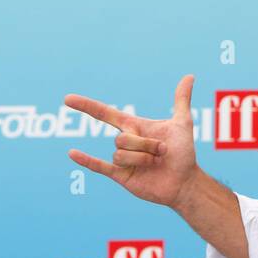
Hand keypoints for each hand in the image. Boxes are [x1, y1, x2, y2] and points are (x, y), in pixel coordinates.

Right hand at [64, 74, 197, 208]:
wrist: (186, 181)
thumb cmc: (183, 153)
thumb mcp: (183, 123)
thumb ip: (181, 100)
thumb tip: (189, 76)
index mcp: (134, 127)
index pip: (106, 113)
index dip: (87, 106)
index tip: (67, 99)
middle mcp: (125, 142)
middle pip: (122, 138)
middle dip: (146, 145)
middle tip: (163, 151)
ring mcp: (122, 160)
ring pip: (120, 154)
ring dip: (143, 159)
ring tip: (156, 163)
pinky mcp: (121, 176)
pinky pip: (100, 166)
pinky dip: (86, 160)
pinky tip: (72, 153)